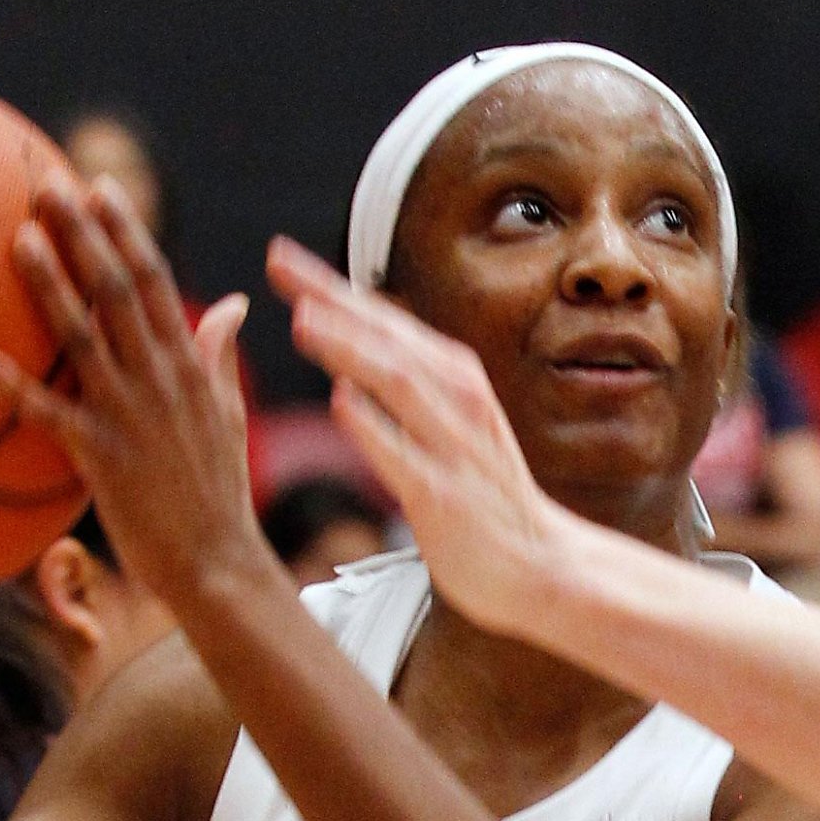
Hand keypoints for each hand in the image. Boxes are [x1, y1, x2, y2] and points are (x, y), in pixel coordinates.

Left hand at [0, 176, 275, 612]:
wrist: (218, 562)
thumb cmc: (218, 492)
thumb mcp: (229, 413)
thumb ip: (219, 354)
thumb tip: (234, 305)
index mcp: (189, 365)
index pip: (157, 281)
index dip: (126, 231)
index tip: (99, 187)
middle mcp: (161, 379)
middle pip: (119, 291)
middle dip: (83, 234)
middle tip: (46, 185)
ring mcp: (132, 416)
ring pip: (85, 337)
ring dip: (51, 286)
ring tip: (18, 239)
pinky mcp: (104, 458)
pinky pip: (54, 417)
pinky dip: (19, 390)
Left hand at [268, 237, 574, 637]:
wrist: (540, 563)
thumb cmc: (486, 493)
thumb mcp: (453, 420)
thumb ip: (410, 382)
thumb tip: (355, 342)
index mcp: (453, 378)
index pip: (383, 321)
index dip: (331, 286)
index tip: (282, 257)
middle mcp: (457, 400)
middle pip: (387, 336)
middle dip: (332, 297)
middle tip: (278, 263)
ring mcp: (453, 446)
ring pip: (399, 384)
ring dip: (352, 348)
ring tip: (304, 320)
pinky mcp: (444, 496)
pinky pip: (406, 455)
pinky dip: (376, 426)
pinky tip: (342, 402)